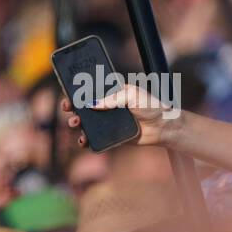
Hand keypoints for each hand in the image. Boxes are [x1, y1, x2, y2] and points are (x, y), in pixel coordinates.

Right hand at [60, 83, 177, 148]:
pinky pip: (95, 138)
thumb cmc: (151, 106)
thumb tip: (91, 104)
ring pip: (86, 123)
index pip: (88, 91)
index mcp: (110, 93)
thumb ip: (112, 98)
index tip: (68, 96)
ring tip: (76, 124)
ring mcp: (108, 122)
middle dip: (72, 109)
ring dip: (76, 124)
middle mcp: (107, 107)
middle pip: (82, 108)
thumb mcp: (132, 95)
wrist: (163, 127)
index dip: (75, 93)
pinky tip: (83, 140)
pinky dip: (86, 140)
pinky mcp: (111, 136)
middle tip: (70, 110)